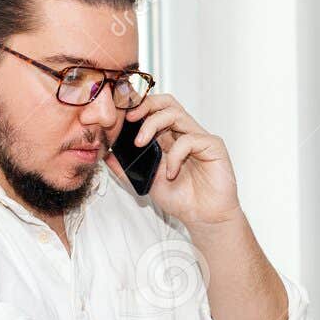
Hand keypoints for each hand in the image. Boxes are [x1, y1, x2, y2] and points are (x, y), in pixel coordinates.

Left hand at [105, 93, 239, 227]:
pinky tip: (170, 173)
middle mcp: (184, 133)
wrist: (204, 217)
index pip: (155, 110)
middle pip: (167, 102)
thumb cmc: (182, 199)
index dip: (139, 107)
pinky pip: (189, 140)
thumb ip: (127, 169)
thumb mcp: (146, 182)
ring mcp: (199, 138)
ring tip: (140, 143)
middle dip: (146, 104)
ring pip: (176, 113)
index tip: (121, 116)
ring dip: (153, 124)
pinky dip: (174, 155)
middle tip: (130, 118)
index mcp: (170, 138)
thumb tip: (106, 156)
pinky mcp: (213, 146)